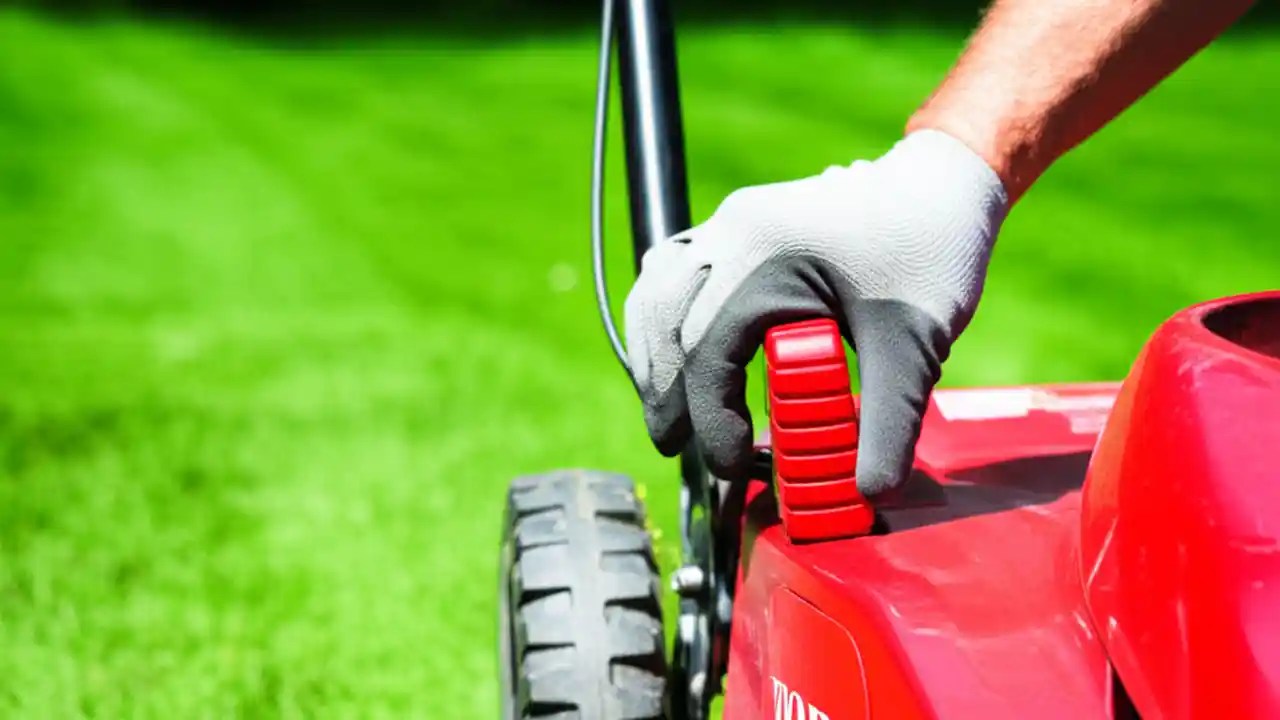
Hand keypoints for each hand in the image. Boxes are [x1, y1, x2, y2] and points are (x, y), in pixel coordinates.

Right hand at [624, 130, 1008, 493]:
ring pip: (656, 290)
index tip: (732, 465)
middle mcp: (734, 232)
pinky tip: (676, 354)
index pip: (707, 351)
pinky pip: (672, 270)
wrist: (943, 180)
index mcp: (768, 257)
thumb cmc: (929, 253)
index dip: (710, 418)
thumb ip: (889, 422)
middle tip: (676, 449)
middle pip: (666, 321)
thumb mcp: (914, 345)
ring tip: (668, 410)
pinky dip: (664, 319)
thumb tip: (866, 493)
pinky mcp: (736, 225)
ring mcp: (729, 222)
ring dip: (653, 354)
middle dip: (665, 394)